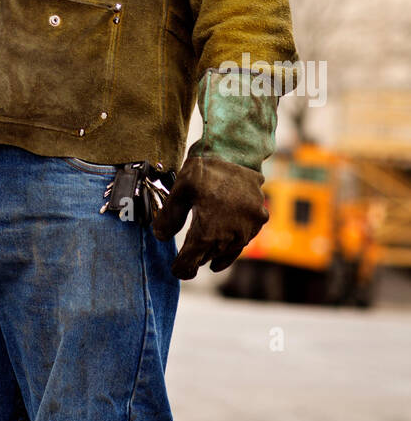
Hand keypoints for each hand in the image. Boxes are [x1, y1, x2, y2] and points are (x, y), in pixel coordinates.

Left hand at [151, 152, 267, 278]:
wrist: (236, 149)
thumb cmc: (205, 169)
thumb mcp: (179, 190)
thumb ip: (168, 216)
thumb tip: (161, 237)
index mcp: (208, 231)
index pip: (190, 261)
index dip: (181, 268)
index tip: (175, 271)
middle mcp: (231, 235)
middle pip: (209, 256)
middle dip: (197, 259)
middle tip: (186, 262)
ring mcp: (248, 228)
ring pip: (228, 250)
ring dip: (215, 253)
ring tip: (207, 260)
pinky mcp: (259, 219)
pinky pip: (244, 239)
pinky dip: (233, 245)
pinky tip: (226, 246)